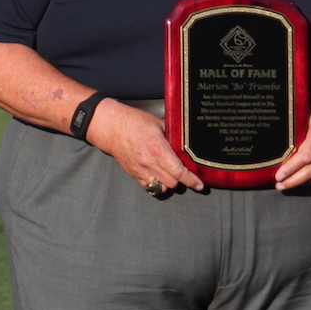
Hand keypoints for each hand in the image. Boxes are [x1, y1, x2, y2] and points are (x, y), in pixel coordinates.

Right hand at [86, 99, 203, 193]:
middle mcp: (149, 163)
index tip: (199, 185)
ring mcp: (140, 170)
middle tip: (185, 174)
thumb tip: (185, 140)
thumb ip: (173, 134)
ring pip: (161, 187)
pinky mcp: (132, 173)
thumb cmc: (133, 122)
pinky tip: (158, 176)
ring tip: (171, 175)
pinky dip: (156, 184)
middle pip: (172, 182)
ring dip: (169, 183)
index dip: (191, 180)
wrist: (111, 127)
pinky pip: (148, 186)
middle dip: (182, 181)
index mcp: (158, 149)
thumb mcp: (158, 123)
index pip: (179, 172)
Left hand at [273, 102, 310, 190]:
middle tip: (279, 185)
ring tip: (285, 185)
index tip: (278, 176)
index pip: (305, 157)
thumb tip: (271, 143)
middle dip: (294, 180)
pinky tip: (299, 181)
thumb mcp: (304, 115)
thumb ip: (293, 131)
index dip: (291, 168)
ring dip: (301, 182)